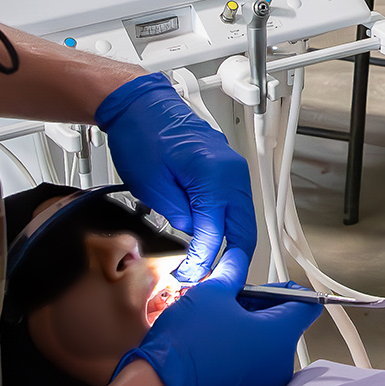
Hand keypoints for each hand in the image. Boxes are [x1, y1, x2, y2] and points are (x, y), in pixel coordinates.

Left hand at [95, 72, 255, 279]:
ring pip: (243, 220)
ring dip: (228, 244)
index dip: (203, 262)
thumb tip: (194, 237)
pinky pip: (235, 205)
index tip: (190, 277)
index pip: (217, 235)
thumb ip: (179, 217)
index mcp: (216, 176)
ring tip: (206, 264)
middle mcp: (233, 172)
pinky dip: (226, 225)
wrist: (140, 104)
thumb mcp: (152, 185)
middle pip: (245, 231)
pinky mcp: (227, 170)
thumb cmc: (141, 133)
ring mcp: (233, 169)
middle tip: (210, 281)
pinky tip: (209, 238)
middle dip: (229, 261)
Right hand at [115, 244, 318, 385]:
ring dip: (249, 331)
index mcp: (279, 336)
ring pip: (266, 347)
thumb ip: (233, 270)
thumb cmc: (185, 346)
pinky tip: (214, 345)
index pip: (307, 305)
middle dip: (262, 309)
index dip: (290, 290)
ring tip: (217, 323)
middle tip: (232, 300)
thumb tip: (237, 259)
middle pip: (284, 326)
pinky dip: (239, 354)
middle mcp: (279, 365)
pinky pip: (252, 368)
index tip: (272, 286)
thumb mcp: (212, 292)